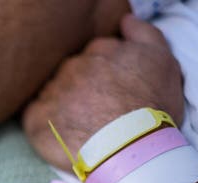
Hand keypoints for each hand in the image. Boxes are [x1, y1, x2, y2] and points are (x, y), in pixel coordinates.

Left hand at [22, 15, 183, 169]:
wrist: (130, 147)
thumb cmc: (152, 108)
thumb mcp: (163, 61)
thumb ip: (144, 34)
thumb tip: (124, 21)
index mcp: (100, 51)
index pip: (94, 56)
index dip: (103, 75)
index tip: (113, 93)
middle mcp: (73, 66)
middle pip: (71, 74)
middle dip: (82, 89)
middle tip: (98, 113)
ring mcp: (52, 91)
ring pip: (52, 93)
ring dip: (62, 106)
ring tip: (82, 127)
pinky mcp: (36, 118)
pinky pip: (34, 116)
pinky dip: (45, 125)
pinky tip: (63, 136)